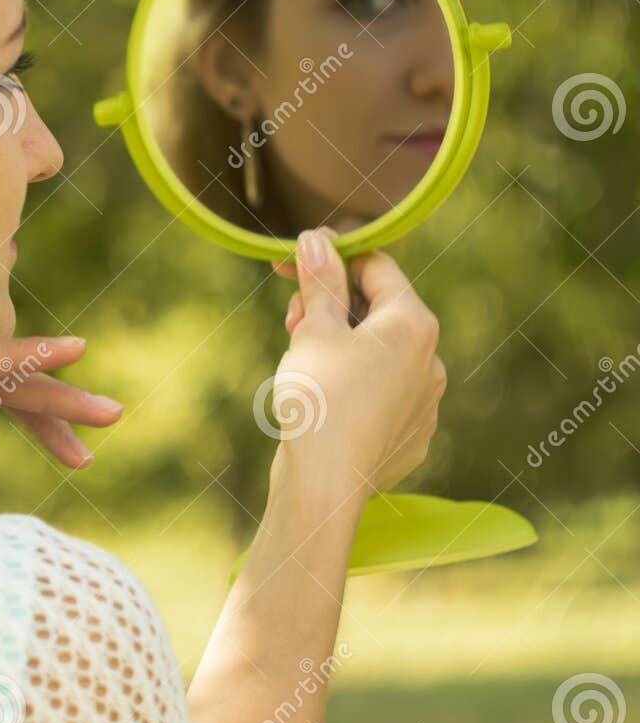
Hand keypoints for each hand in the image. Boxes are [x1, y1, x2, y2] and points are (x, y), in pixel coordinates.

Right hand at [264, 228, 445, 511]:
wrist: (326, 484)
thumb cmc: (319, 398)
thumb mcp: (312, 328)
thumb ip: (319, 280)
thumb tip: (318, 238)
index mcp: (413, 324)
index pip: (375, 267)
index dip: (330, 259)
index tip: (291, 265)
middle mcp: (432, 359)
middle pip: (377, 311)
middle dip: (330, 308)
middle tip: (291, 323)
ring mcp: (426, 401)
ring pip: (379, 355)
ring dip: (340, 347)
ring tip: (302, 365)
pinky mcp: (412, 435)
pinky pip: (381, 395)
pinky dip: (352, 386)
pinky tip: (323, 404)